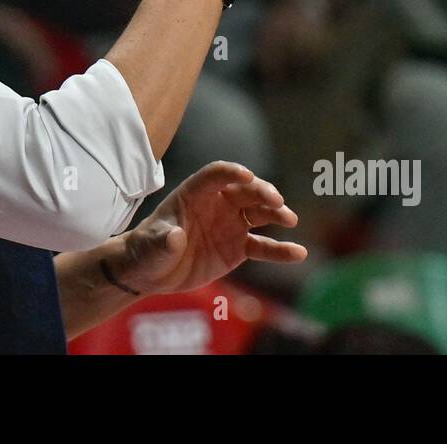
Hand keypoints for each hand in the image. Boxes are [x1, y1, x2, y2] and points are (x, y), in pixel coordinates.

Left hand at [110, 161, 305, 295]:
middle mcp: (217, 204)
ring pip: (259, 213)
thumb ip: (163, 240)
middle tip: (276, 200)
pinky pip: (263, 246)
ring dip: (276, 213)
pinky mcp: (238, 247)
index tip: (247, 176)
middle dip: (261, 192)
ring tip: (289, 219)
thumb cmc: (147, 250)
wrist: (152, 272)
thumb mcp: (152, 246)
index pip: (216, 175)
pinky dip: (280, 250)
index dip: (231, 173)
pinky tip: (298, 254)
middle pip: (244, 190)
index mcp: (194, 194)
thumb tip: (174, 236)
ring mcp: (230, 224)